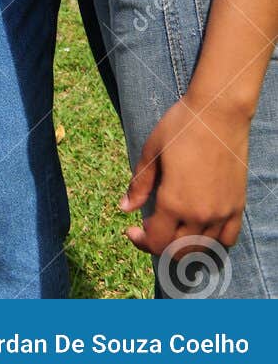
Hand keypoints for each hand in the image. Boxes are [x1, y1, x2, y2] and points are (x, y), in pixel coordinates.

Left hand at [121, 94, 248, 260]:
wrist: (219, 112)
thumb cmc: (181, 126)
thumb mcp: (152, 151)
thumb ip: (139, 184)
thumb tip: (124, 208)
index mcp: (173, 202)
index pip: (156, 242)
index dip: (140, 241)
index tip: (132, 229)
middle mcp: (199, 215)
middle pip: (178, 251)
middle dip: (159, 245)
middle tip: (149, 228)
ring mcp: (221, 213)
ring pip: (202, 249)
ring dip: (184, 246)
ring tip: (173, 229)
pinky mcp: (238, 206)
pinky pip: (227, 239)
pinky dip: (213, 241)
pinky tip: (201, 228)